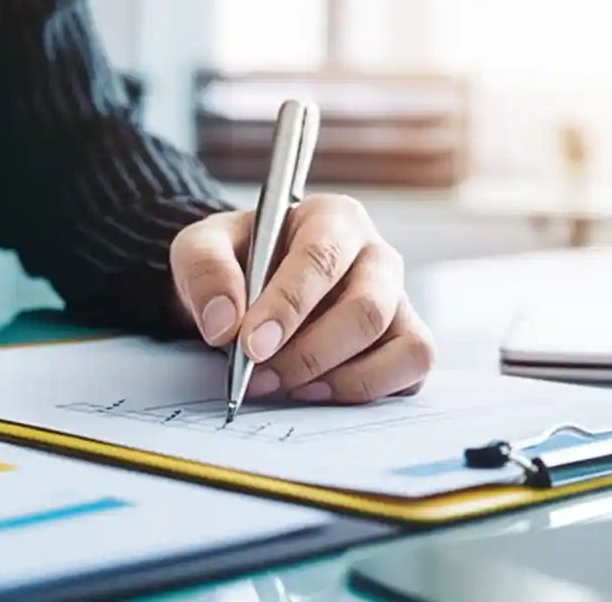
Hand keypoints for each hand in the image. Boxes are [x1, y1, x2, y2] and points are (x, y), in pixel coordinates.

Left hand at [170, 194, 434, 403]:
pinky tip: (319, 392)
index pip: (323, 258)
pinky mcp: (405, 342)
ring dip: (342, 380)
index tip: (251, 346)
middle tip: (259, 378)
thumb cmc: (237, 259)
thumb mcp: (200, 248)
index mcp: (334, 219)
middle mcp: (377, 257)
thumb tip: (223, 324)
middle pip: (367, 309)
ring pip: (402, 345)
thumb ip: (205, 271)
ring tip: (288, 388)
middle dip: (310, 354)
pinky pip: (411, 373)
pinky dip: (368, 392)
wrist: (250, 284)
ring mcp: (398, 302)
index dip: (288, 306)